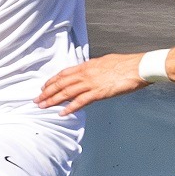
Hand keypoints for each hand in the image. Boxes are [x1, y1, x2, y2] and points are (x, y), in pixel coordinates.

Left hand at [35, 52, 149, 114]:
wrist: (138, 67)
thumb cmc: (125, 64)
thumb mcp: (105, 62)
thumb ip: (95, 68)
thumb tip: (90, 72)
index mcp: (87, 65)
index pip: (64, 73)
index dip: (52, 81)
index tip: (44, 87)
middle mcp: (86, 74)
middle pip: (61, 83)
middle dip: (47, 92)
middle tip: (37, 100)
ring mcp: (91, 83)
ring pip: (67, 92)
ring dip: (53, 100)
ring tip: (43, 106)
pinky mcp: (99, 93)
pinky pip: (80, 101)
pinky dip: (70, 108)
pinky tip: (62, 113)